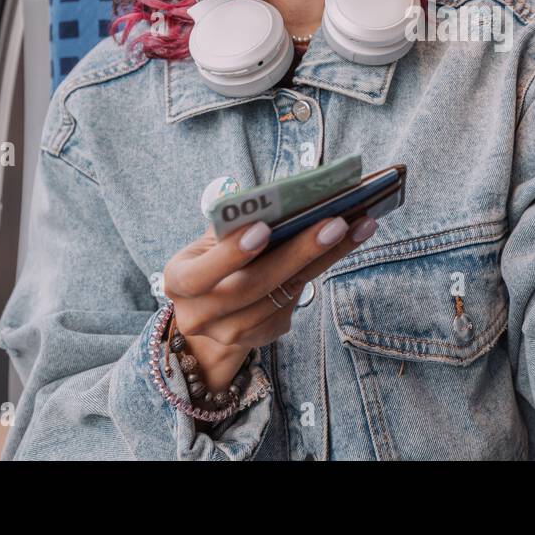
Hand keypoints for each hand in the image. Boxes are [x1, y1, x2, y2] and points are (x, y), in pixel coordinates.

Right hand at [162, 213, 376, 392]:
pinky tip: (347, 242)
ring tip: (355, 226)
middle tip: (335, 222)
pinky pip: (293, 303)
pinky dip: (320, 270)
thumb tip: (284, 197)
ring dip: (323, 259)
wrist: (215, 303)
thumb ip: (236, 222)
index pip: (200, 275)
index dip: (231, 254)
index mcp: (178, 281)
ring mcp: (230, 333)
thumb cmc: (217, 255)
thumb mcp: (213, 237)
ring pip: (282, 296)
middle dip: (297, 252)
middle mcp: (199, 315)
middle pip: (252, 287)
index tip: (264, 227)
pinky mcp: (261, 337)